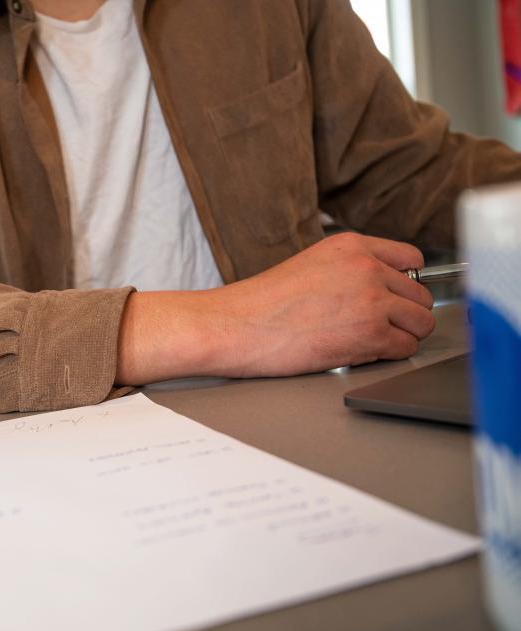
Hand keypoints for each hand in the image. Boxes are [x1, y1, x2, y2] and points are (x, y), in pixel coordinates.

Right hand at [115, 233, 435, 383]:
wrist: (237, 326)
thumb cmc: (262, 304)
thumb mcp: (311, 266)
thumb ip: (350, 269)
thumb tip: (383, 289)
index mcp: (351, 246)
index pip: (411, 259)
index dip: (404, 284)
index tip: (393, 298)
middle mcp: (367, 267)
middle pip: (420, 295)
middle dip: (402, 315)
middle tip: (374, 327)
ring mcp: (372, 300)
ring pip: (421, 323)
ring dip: (401, 336)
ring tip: (367, 342)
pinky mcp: (371, 334)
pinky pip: (406, 348)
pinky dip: (389, 356)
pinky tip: (360, 353)